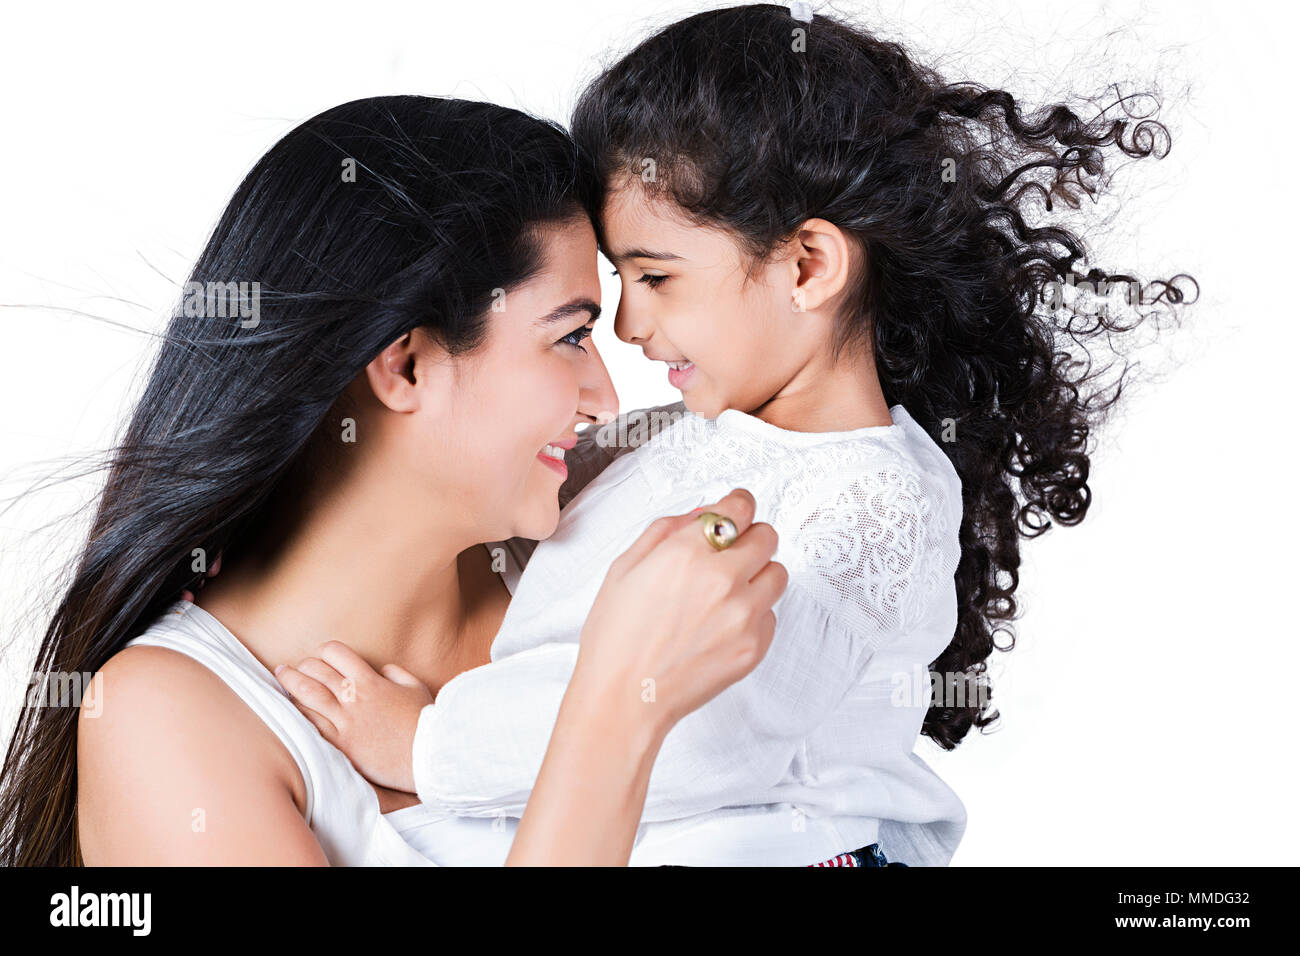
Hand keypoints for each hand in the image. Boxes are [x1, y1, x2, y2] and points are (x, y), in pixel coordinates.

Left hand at [273, 641, 433, 792]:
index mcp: (371, 680)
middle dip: (302, 665)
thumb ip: (396, 673)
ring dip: (291, 682)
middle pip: (317, 671)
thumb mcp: (416, 688)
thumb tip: (382, 670)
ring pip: (308, 694)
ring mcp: (345, 721)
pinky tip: (289, 708)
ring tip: (281, 677)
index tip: (320, 656)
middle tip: (293, 667)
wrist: (428, 755)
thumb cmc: (425, 722)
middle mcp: (354, 697)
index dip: (324, 651)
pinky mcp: (342, 744)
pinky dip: (298, 712)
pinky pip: (311, 724)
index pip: (336, 653)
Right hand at [570, 487, 786, 739]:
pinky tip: (721, 626)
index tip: (738, 509)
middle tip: (731, 554)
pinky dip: (754, 614)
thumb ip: (667, 530)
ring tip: (728, 592)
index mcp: (687, 552)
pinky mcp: (754, 646)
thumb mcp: (625, 567)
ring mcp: (743, 614)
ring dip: (758, 575)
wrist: (624, 698)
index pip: (740, 507)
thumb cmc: (617, 638)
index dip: (738, 505)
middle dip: (750, 539)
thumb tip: (702, 514)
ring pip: (778, 574)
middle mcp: (722, 579)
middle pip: (767, 536)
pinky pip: (772, 614)